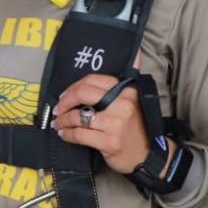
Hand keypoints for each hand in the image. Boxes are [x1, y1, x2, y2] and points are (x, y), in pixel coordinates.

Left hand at [50, 53, 170, 176]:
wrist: (148, 155)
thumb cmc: (136, 127)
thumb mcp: (135, 100)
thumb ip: (128, 79)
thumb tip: (136, 51)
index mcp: (126, 91)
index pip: (92, 80)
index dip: (73, 87)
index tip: (65, 96)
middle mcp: (122, 104)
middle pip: (83, 93)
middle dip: (65, 101)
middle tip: (58, 109)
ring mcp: (116, 123)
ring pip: (77, 116)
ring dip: (62, 120)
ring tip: (59, 124)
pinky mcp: (109, 141)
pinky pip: (79, 134)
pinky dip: (67, 134)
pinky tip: (64, 135)